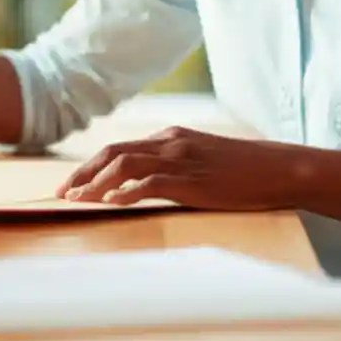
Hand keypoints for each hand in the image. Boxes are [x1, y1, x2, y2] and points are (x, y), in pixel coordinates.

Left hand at [56, 126, 306, 209]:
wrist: (279, 169)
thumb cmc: (244, 170)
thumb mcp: (202, 157)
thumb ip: (174, 162)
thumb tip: (145, 182)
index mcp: (170, 136)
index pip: (117, 148)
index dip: (89, 166)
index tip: (71, 184)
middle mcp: (170, 142)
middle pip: (112, 153)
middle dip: (82, 174)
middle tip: (61, 193)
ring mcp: (181, 159)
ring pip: (124, 165)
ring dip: (96, 184)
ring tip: (79, 201)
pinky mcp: (193, 180)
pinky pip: (151, 183)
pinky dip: (127, 192)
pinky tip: (111, 204)